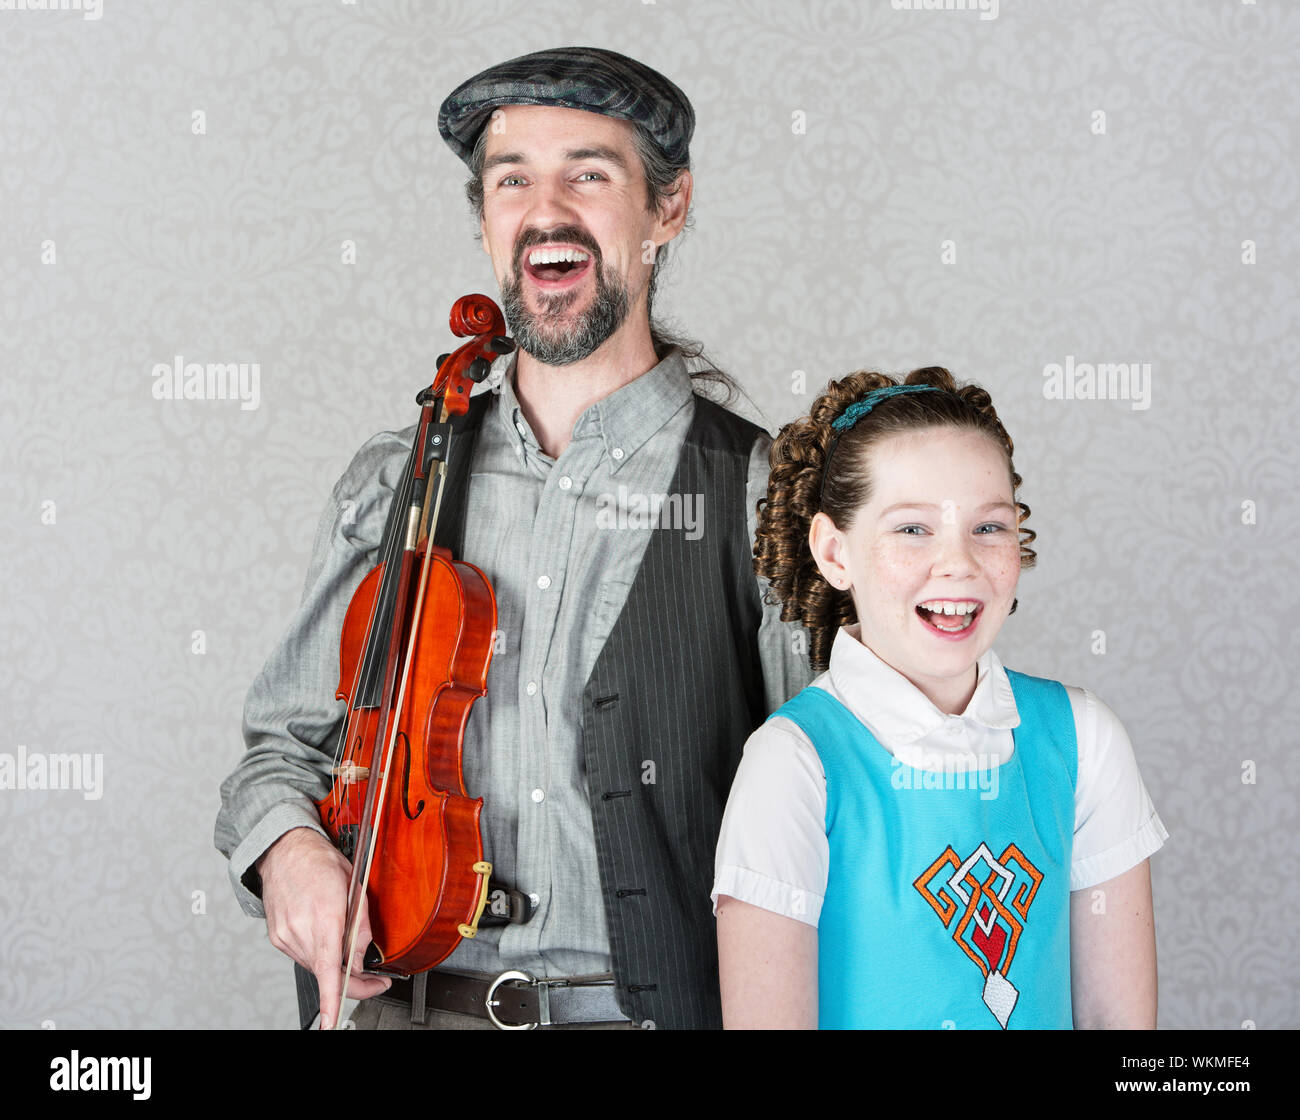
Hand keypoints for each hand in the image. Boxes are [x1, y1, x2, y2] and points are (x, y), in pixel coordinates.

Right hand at [257, 827, 391, 1028]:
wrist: (284, 850)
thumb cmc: (320, 862)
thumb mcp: (355, 887)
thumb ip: (362, 927)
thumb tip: (362, 961)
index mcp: (325, 914)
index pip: (329, 968)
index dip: (334, 998)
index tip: (333, 1021)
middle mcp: (301, 928)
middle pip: (328, 973)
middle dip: (353, 980)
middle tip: (375, 980)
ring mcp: (286, 935)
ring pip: (316, 966)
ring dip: (334, 964)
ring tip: (345, 942)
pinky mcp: (277, 938)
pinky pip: (303, 957)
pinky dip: (318, 953)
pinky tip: (324, 935)